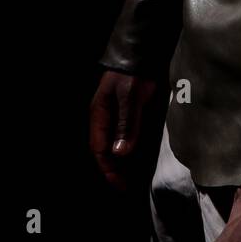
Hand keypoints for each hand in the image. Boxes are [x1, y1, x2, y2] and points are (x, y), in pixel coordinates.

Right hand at [89, 69, 156, 189]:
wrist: (142, 55)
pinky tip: (135, 159)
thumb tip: (119, 153)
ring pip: (113, 145)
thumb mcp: (130, 99)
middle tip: (126, 186)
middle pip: (104, 150)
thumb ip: (126, 124)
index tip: (119, 184)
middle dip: (113, 169)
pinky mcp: (126, 113)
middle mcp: (104, 118)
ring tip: (130, 178)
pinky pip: (123, 137)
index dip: (108, 169)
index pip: (99, 149)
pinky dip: (127, 150)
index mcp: (99, 115)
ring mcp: (114, 116)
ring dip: (120, 162)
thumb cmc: (133, 75)